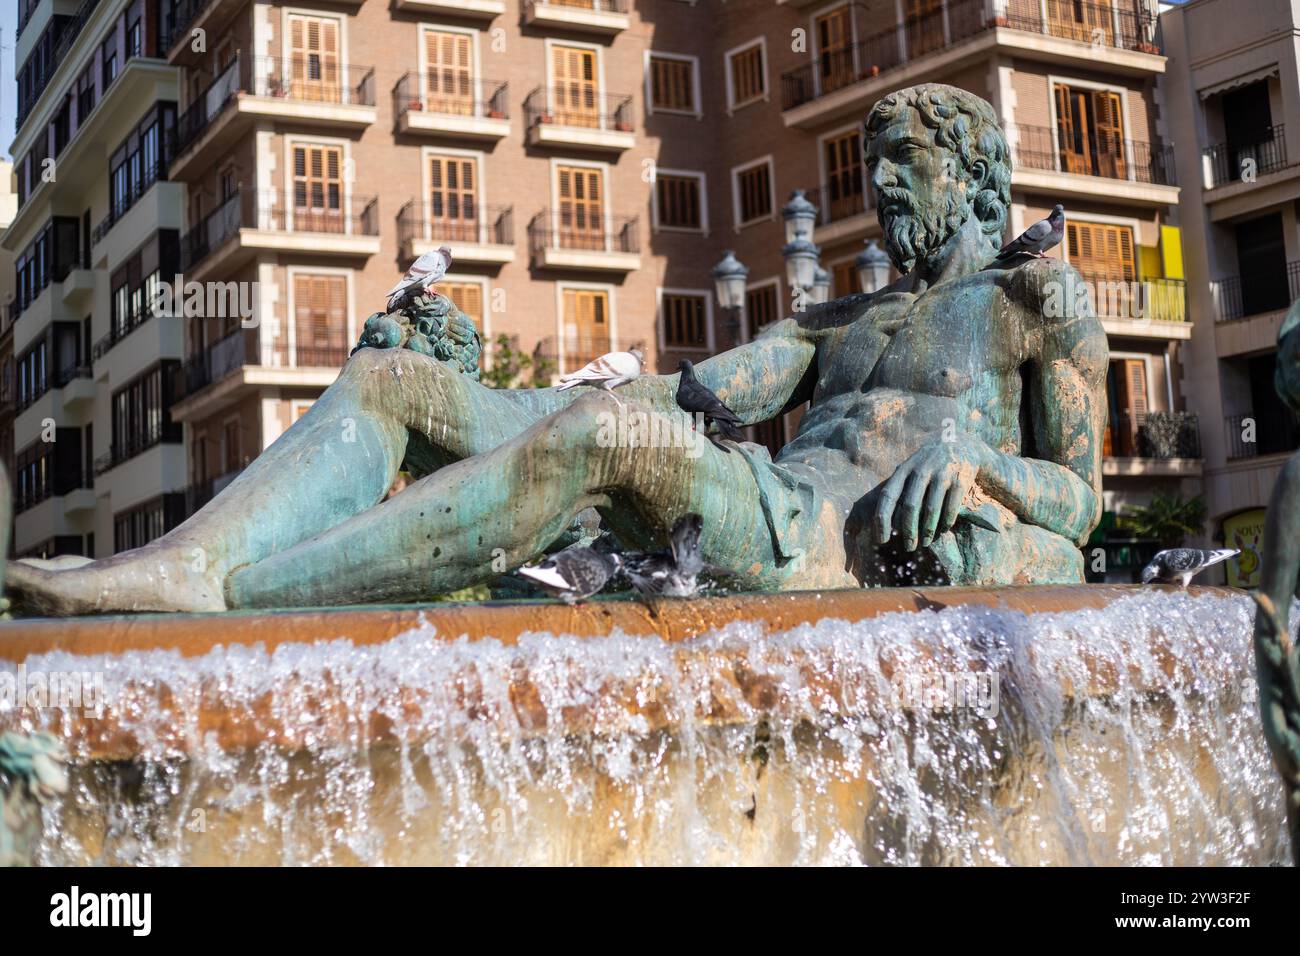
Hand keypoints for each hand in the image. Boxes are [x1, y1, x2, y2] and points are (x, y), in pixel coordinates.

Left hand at [874, 433, 991, 550]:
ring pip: (931, 509)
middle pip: (910, 507)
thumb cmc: (929, 463)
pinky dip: (946, 522)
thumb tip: (883, 520)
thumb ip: (898, 487)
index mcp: (904, 469)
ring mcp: (942, 473)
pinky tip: (943, 530)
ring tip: (926, 542)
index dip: (883, 520)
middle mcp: (921, 469)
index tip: (882, 540)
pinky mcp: (960, 479)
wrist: (962, 444)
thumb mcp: (910, 468)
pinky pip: (951, 507)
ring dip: (928, 530)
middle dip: (908, 531)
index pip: (888, 496)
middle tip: (909, 547)